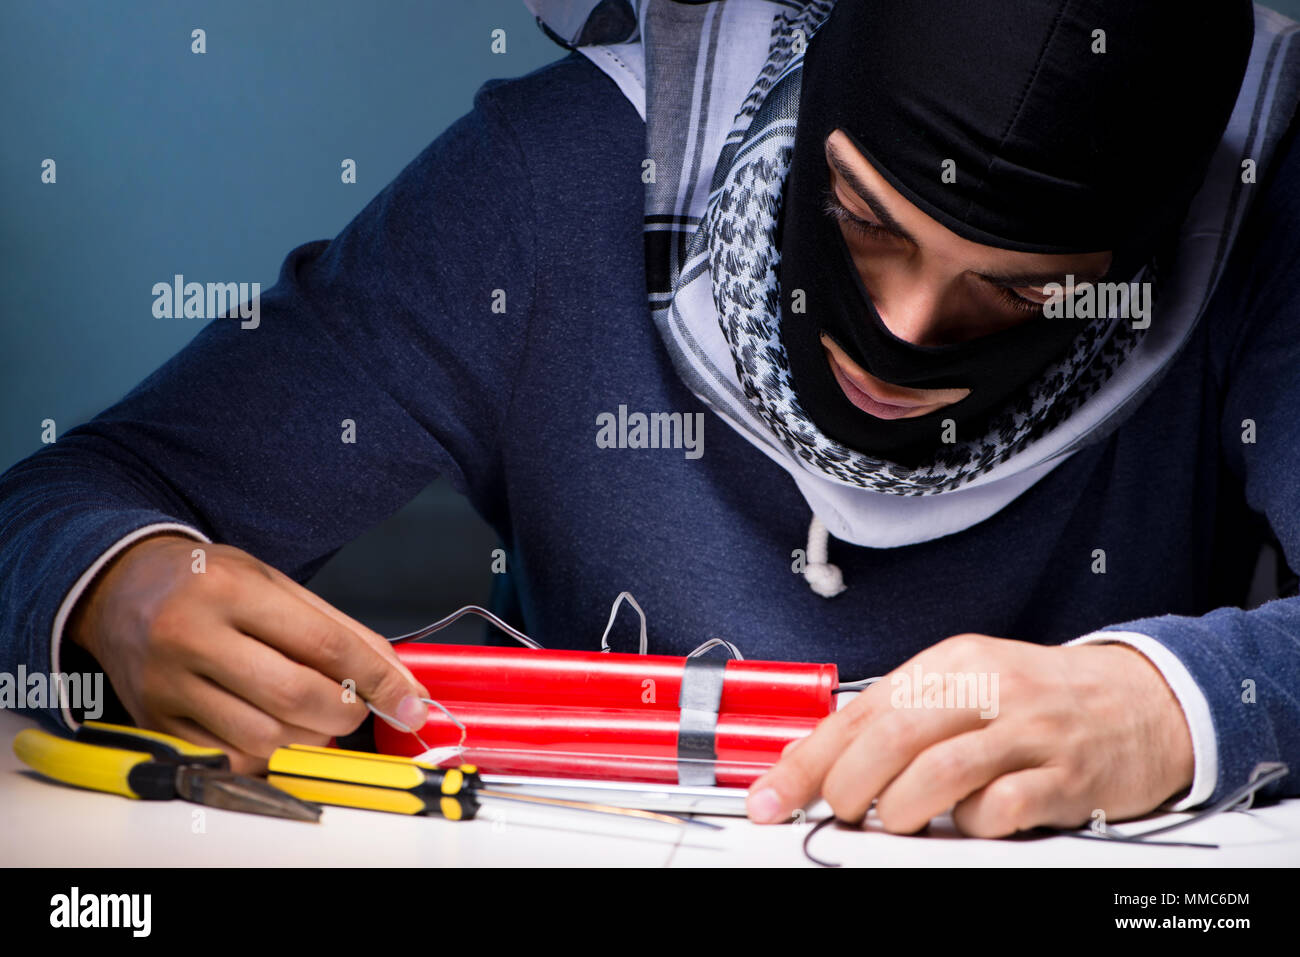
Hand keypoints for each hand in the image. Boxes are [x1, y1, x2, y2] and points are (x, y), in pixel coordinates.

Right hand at [67, 534, 429, 773]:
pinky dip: (268, 753)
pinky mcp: (154, 720)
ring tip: (314, 715)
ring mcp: (168, 683)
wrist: (119, 586)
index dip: (378, 679)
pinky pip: (229, 757)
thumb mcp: (274, 583)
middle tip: (358, 708)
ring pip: (264, 738)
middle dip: (347, 713)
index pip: (325, 644)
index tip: (409, 702)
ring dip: (309, 738)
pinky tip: (273, 728)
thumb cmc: (206, 582)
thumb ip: (340, 630)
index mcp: (231, 590)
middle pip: (296, 697)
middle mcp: (192, 636)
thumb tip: (398, 678)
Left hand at [745, 634, 1194, 835]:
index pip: (860, 711)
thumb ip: (903, 716)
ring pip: (938, 773)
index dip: (807, 760)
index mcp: (951, 663)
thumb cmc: (1039, 699)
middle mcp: (988, 689)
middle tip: (842, 811)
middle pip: (892, 738)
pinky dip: (971, 823)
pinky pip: (1001, 808)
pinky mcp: (1066, 777)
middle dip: (849, 787)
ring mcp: (1029, 732)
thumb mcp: (967, 685)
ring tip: (896, 819)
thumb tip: (824, 761)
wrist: (1142, 701)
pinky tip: (969, 820)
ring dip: (901, 808)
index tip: (771, 797)